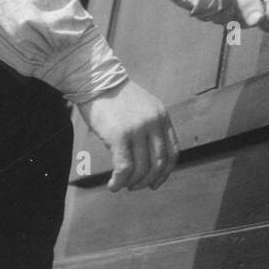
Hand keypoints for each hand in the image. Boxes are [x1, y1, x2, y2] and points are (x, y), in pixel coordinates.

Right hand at [76, 78, 178, 192]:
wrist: (95, 80)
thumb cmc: (114, 97)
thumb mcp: (142, 108)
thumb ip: (150, 127)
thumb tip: (149, 158)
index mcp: (161, 116)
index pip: (173, 151)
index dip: (166, 172)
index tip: (155, 182)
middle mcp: (153, 122)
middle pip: (159, 163)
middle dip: (148, 180)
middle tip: (135, 187)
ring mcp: (138, 129)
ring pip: (141, 169)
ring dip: (132, 183)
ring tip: (121, 185)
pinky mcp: (120, 135)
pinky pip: (124, 168)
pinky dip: (119, 181)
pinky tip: (113, 185)